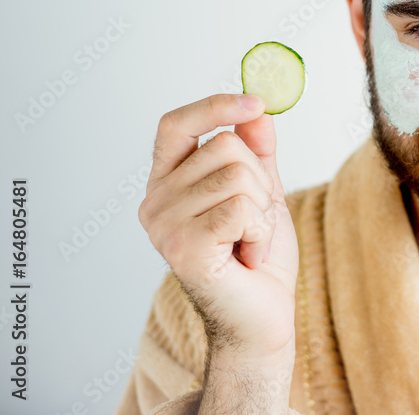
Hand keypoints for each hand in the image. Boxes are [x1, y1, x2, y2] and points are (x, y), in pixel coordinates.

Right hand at [139, 94, 298, 359]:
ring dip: (263, 210)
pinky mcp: (183, 249)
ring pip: (239, 176)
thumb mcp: (262, 191)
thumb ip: (257, 151)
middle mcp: (155, 201)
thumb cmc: (257, 256)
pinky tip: (249, 256)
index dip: (215, 106)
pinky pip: (242, 209)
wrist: (262, 316)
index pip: (176, 124)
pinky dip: (261, 231)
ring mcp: (164, 226)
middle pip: (224, 146)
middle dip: (260, 180)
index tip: (256, 102)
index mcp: (166, 182)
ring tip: (249, 240)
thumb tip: (258, 111)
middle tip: (254, 220)